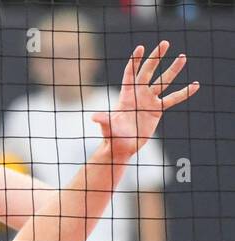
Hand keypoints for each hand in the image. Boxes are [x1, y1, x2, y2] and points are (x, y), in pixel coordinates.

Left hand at [93, 41, 197, 159]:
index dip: (135, 61)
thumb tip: (94, 117)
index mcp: (126, 95)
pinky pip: (173, 99)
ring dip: (173, 70)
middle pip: (148, 72)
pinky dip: (184, 93)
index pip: (131, 74)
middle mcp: (138, 94)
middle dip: (156, 58)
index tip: (141, 48)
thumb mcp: (108, 127)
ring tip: (183, 57)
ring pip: (163, 82)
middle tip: (165, 43)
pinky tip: (195, 84)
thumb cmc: (112, 136)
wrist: (122, 147)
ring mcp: (149, 101)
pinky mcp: (157, 110)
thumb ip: (104, 120)